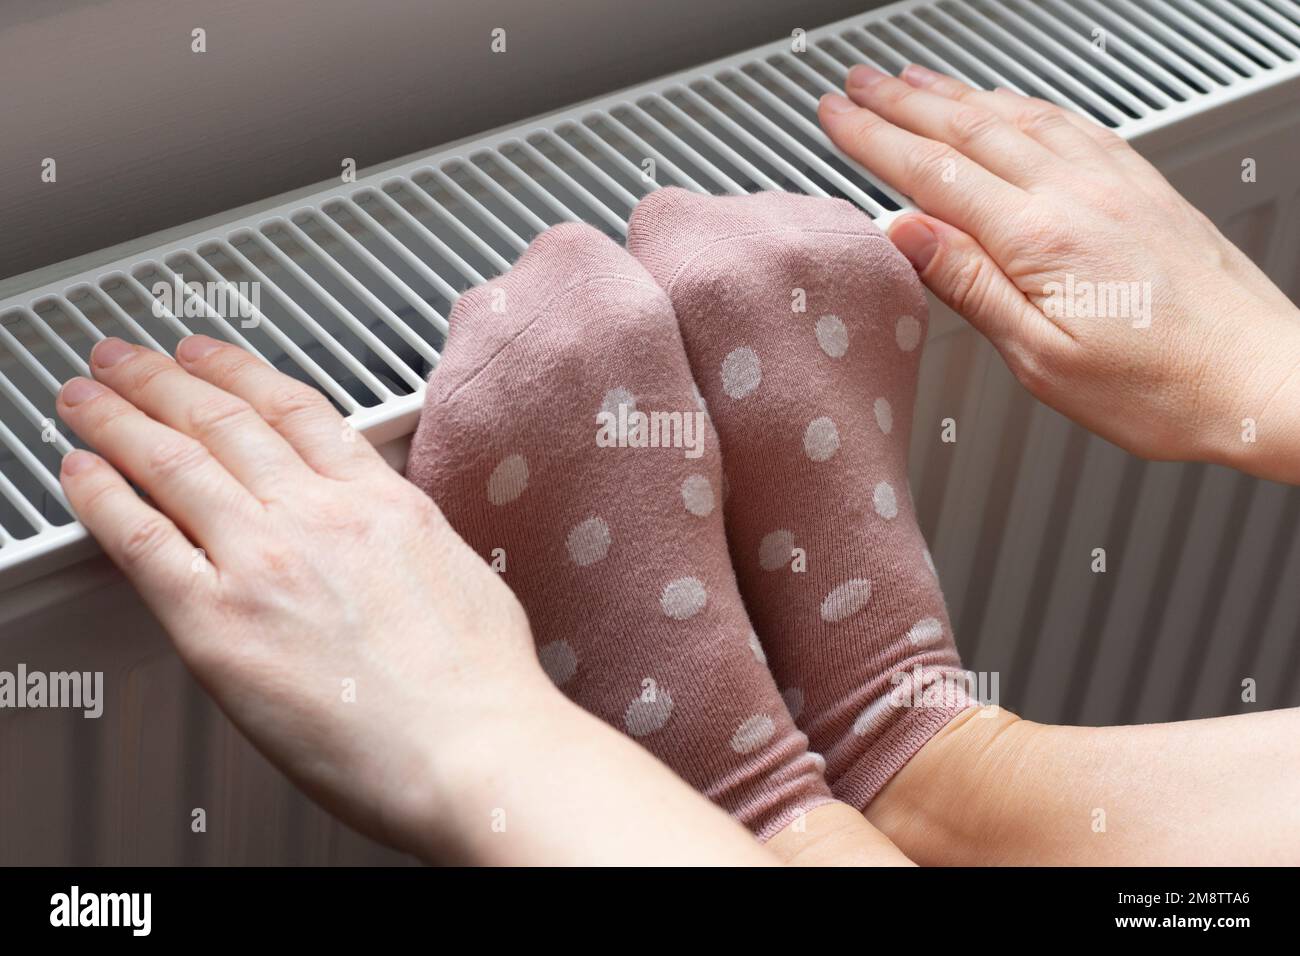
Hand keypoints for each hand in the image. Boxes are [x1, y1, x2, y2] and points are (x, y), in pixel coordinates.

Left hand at [56, 335, 771, 864]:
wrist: (475, 747)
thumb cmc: (484, 686)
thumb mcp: (463, 575)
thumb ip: (407, 543)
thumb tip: (386, 540)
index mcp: (386, 503)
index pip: (297, 411)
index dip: (242, 372)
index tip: (212, 357)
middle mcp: (322, 514)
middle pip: (226, 419)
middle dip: (166, 378)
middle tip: (129, 356)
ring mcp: (267, 559)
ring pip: (176, 460)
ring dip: (120, 416)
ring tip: (87, 394)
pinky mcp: (219, 621)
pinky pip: (141, 539)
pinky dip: (102, 496)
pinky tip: (80, 471)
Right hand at [818, 64, 1299, 479]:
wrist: (1262, 377)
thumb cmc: (1162, 385)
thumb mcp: (1042, 357)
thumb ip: (971, 285)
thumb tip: (906, 234)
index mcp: (1043, 237)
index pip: (934, 172)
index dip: (874, 139)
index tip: (835, 117)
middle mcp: (1080, 193)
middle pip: (968, 128)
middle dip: (900, 102)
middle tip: (856, 82)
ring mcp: (1115, 181)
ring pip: (1016, 115)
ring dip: (955, 92)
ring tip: (912, 79)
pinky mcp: (1143, 185)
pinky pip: (1068, 122)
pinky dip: (1020, 103)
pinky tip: (1007, 102)